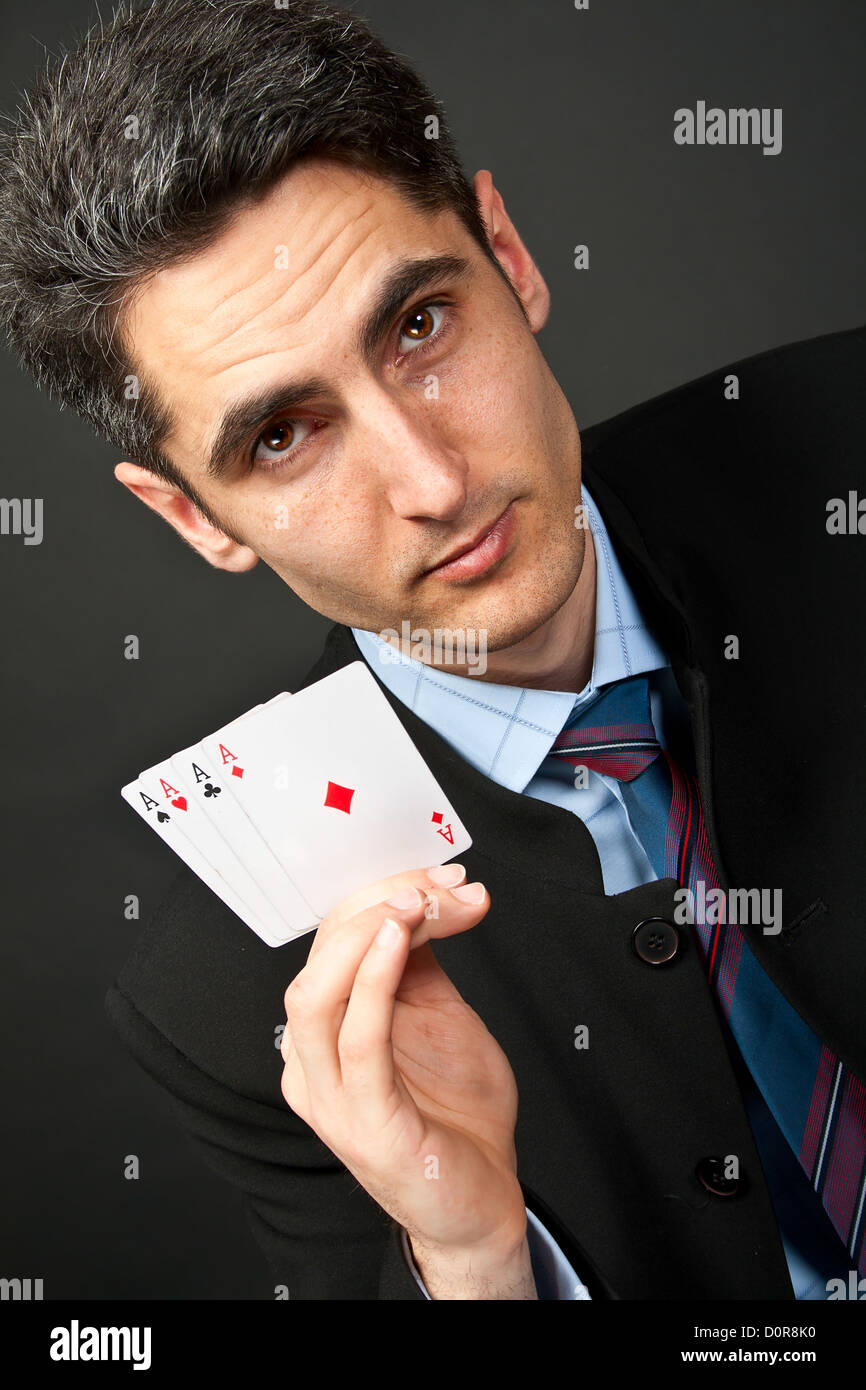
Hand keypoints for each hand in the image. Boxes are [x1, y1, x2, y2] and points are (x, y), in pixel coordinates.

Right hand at [279, 863, 526, 1267]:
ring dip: (364, 938)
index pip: (329, 946)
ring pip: (316, 998)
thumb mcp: (438, 1014)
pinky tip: (399, 942)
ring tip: (412, 904)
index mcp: (324, 1035)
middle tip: (436, 884)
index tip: (439, 875)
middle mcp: (313, 1064)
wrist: (478, 1200)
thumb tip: (421, 894)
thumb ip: (419, 961)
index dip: (378, 896)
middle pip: (319, 962)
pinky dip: (373, 982)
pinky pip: (357, 1042)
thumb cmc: (455, 1113)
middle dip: (374, 906)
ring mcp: (332, 1096)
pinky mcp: (364, 1122)